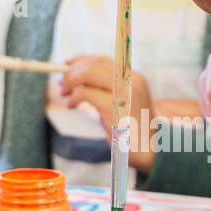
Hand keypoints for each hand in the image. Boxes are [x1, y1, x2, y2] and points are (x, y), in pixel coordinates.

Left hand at [57, 56, 154, 172]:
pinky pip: (84, 93)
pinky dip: (73, 98)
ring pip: (88, 74)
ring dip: (70, 83)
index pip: (103, 60)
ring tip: (64, 94)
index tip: (67, 64)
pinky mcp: (113, 107)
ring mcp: (122, 92)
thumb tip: (76, 76)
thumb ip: (105, 88)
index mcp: (134, 77)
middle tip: (62, 84)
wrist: (149, 150)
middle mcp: (130, 81)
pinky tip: (71, 105)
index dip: (81, 60)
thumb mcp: (122, 102)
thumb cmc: (132, 129)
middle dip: (72, 72)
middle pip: (93, 65)